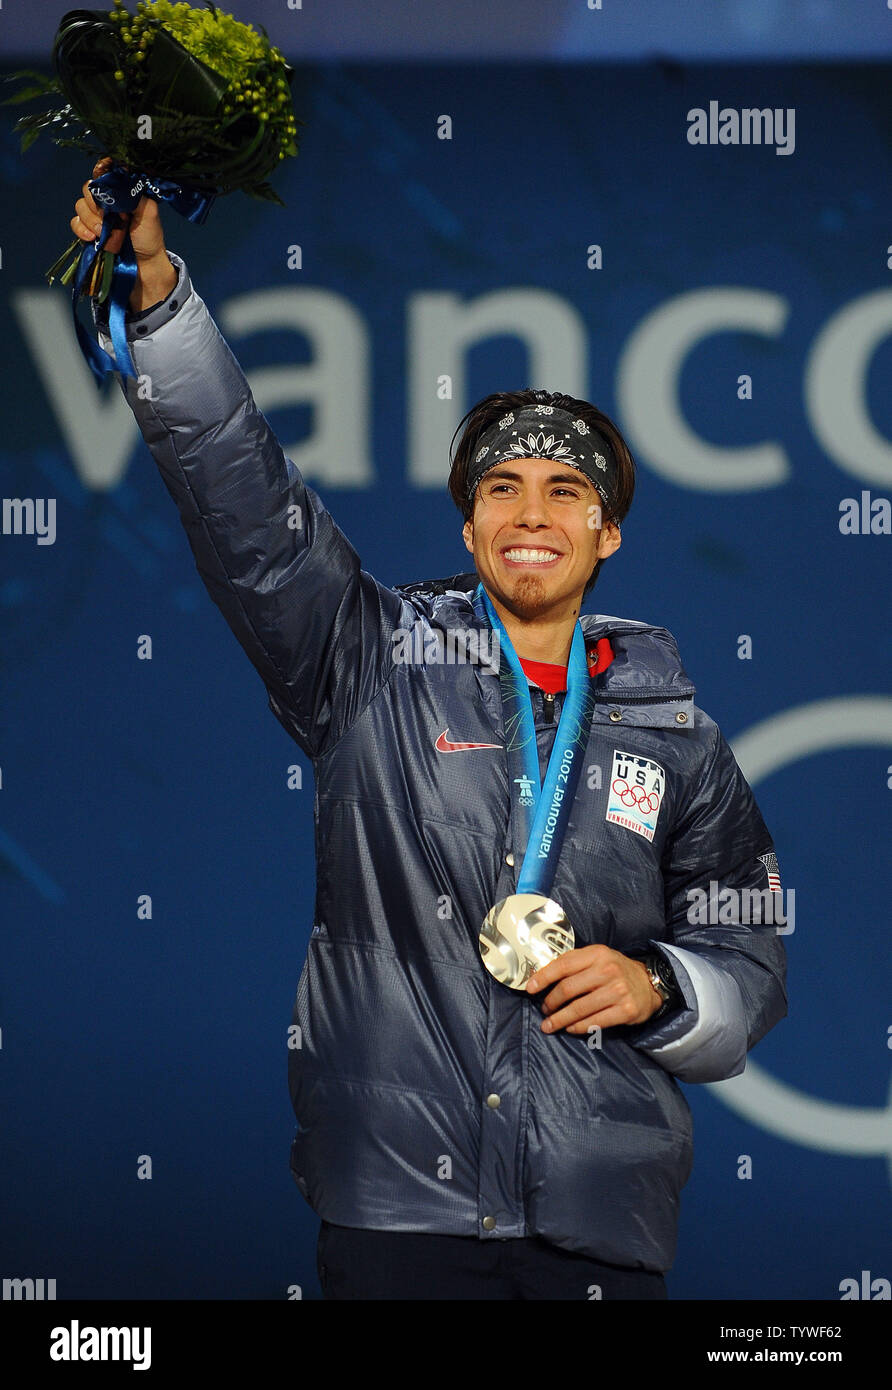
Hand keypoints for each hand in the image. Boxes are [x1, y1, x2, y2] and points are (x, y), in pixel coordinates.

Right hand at [70, 157, 174, 310]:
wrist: (144, 265)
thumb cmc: (149, 237)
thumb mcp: (149, 212)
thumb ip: (135, 194)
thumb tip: (119, 182)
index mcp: (120, 191)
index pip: (104, 172)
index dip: (100, 172)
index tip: (103, 181)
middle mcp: (106, 200)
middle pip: (88, 188)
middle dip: (96, 203)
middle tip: (109, 217)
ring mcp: (95, 215)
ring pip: (80, 205)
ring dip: (91, 220)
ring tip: (104, 233)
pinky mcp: (88, 231)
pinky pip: (75, 222)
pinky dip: (81, 229)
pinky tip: (92, 238)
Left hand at [525, 944, 663, 1033]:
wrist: (649, 984)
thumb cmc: (615, 970)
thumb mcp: (598, 957)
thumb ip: (574, 963)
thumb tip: (541, 975)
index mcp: (597, 954)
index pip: (563, 965)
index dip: (543, 978)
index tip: (529, 989)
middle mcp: (607, 970)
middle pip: (568, 989)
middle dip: (551, 1002)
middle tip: (544, 1009)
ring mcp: (618, 991)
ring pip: (579, 1009)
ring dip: (559, 1019)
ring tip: (549, 1025)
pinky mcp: (626, 1010)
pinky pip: (595, 1022)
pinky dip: (578, 1027)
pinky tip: (570, 1028)